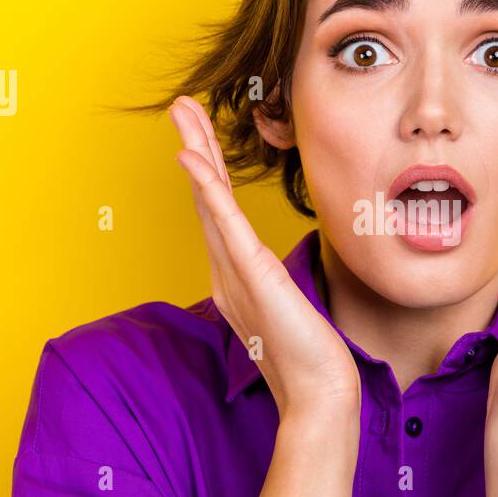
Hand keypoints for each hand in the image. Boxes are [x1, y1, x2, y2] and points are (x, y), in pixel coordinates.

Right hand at [169, 95, 360, 421]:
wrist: (317, 392)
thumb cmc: (307, 357)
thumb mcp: (288, 309)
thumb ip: (274, 287)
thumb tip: (273, 275)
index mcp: (235, 273)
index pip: (218, 208)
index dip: (208, 167)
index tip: (200, 131)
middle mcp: (226, 267)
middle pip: (205, 194)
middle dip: (194, 145)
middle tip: (180, 105)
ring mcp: (234, 269)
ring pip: (209, 198)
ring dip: (196, 151)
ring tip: (183, 112)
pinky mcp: (250, 272)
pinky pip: (222, 221)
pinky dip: (205, 187)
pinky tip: (191, 156)